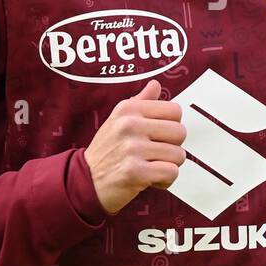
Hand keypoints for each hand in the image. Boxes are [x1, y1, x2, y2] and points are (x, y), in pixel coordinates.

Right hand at [83, 79, 186, 214]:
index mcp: (128, 109)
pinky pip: (171, 173)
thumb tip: (156, 84)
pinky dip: (165, 180)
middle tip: (156, 154)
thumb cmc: (107, 150)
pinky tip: (151, 180)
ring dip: (169, 166)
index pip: (174, 110)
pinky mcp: (134, 172)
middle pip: (180, 132)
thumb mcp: (118, 119)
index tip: (158, 136)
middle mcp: (129, 125)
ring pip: (178, 155)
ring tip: (151, 167)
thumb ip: (140, 101)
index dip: (172, 126)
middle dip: (173, 147)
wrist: (85, 180)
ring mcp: (132, 148)